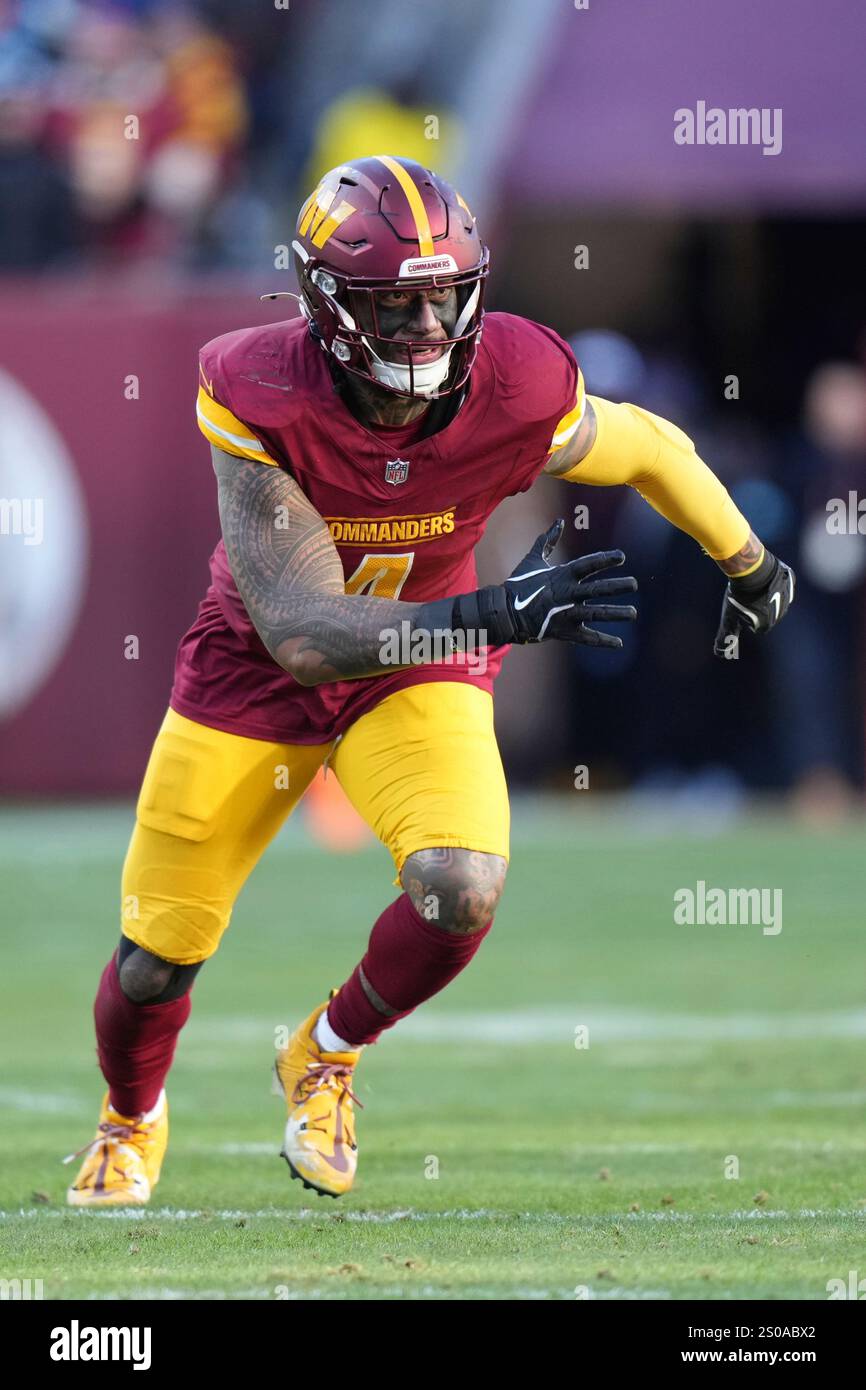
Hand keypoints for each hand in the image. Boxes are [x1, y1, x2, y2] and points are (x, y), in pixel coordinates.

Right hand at [503, 519, 637, 646]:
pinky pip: (587, 637)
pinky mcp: (564, 631)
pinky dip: (603, 641)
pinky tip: (619, 643)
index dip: (605, 560)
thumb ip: (548, 540)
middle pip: (598, 589)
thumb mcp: (533, 559)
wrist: (504, 612)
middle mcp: (568, 593)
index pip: (588, 564)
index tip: (621, 557)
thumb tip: (559, 521)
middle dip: (617, 587)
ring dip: (616, 614)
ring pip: (596, 613)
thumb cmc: (519, 584)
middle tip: (634, 585)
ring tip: (633, 614)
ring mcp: (567, 613)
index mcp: (562, 574)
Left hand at [714, 549, 794, 658]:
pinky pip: (781, 585)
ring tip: (753, 587)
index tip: (739, 606)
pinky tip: (763, 578)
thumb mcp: (729, 618)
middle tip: (744, 596)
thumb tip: (720, 654)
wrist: (752, 571)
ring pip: (774, 598)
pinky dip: (772, 583)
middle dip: (754, 606)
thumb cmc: (739, 597)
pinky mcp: (790, 582)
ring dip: (764, 594)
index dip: (744, 615)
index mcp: (767, 624)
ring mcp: (787, 597)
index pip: (754, 626)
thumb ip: (725, 637)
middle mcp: (781, 613)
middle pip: (764, 612)